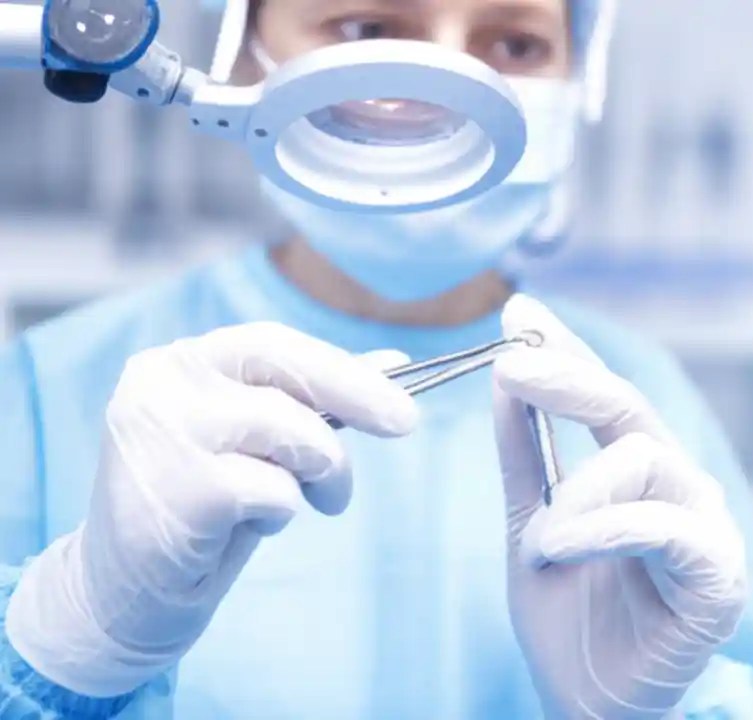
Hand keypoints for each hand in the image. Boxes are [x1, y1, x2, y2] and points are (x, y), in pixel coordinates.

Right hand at [7, 322, 417, 696]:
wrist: (127, 597)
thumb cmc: (201, 511)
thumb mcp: (260, 447)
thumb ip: (313, 401)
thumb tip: (394, 362)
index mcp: (178, 362)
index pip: (274, 344)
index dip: (344, 369)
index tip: (403, 401)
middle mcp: (161, 381)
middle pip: (286, 369)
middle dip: (357, 395)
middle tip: (406, 423)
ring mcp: (163, 430)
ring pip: (294, 432)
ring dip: (318, 473)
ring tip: (290, 503)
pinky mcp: (176, 487)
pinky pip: (276, 491)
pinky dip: (279, 514)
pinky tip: (238, 528)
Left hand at [493, 296, 747, 718]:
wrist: (589, 705)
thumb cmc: (570, 620)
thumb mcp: (531, 525)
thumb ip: (524, 456)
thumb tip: (505, 376)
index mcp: (640, 475)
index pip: (605, 395)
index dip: (568, 351)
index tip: (520, 310)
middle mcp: (680, 489)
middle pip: (629, 409)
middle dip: (568, 379)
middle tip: (511, 365)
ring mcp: (706, 529)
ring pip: (643, 462)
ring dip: (576, 497)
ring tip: (539, 544)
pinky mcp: (719, 577)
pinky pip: (667, 529)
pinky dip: (611, 529)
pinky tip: (565, 545)